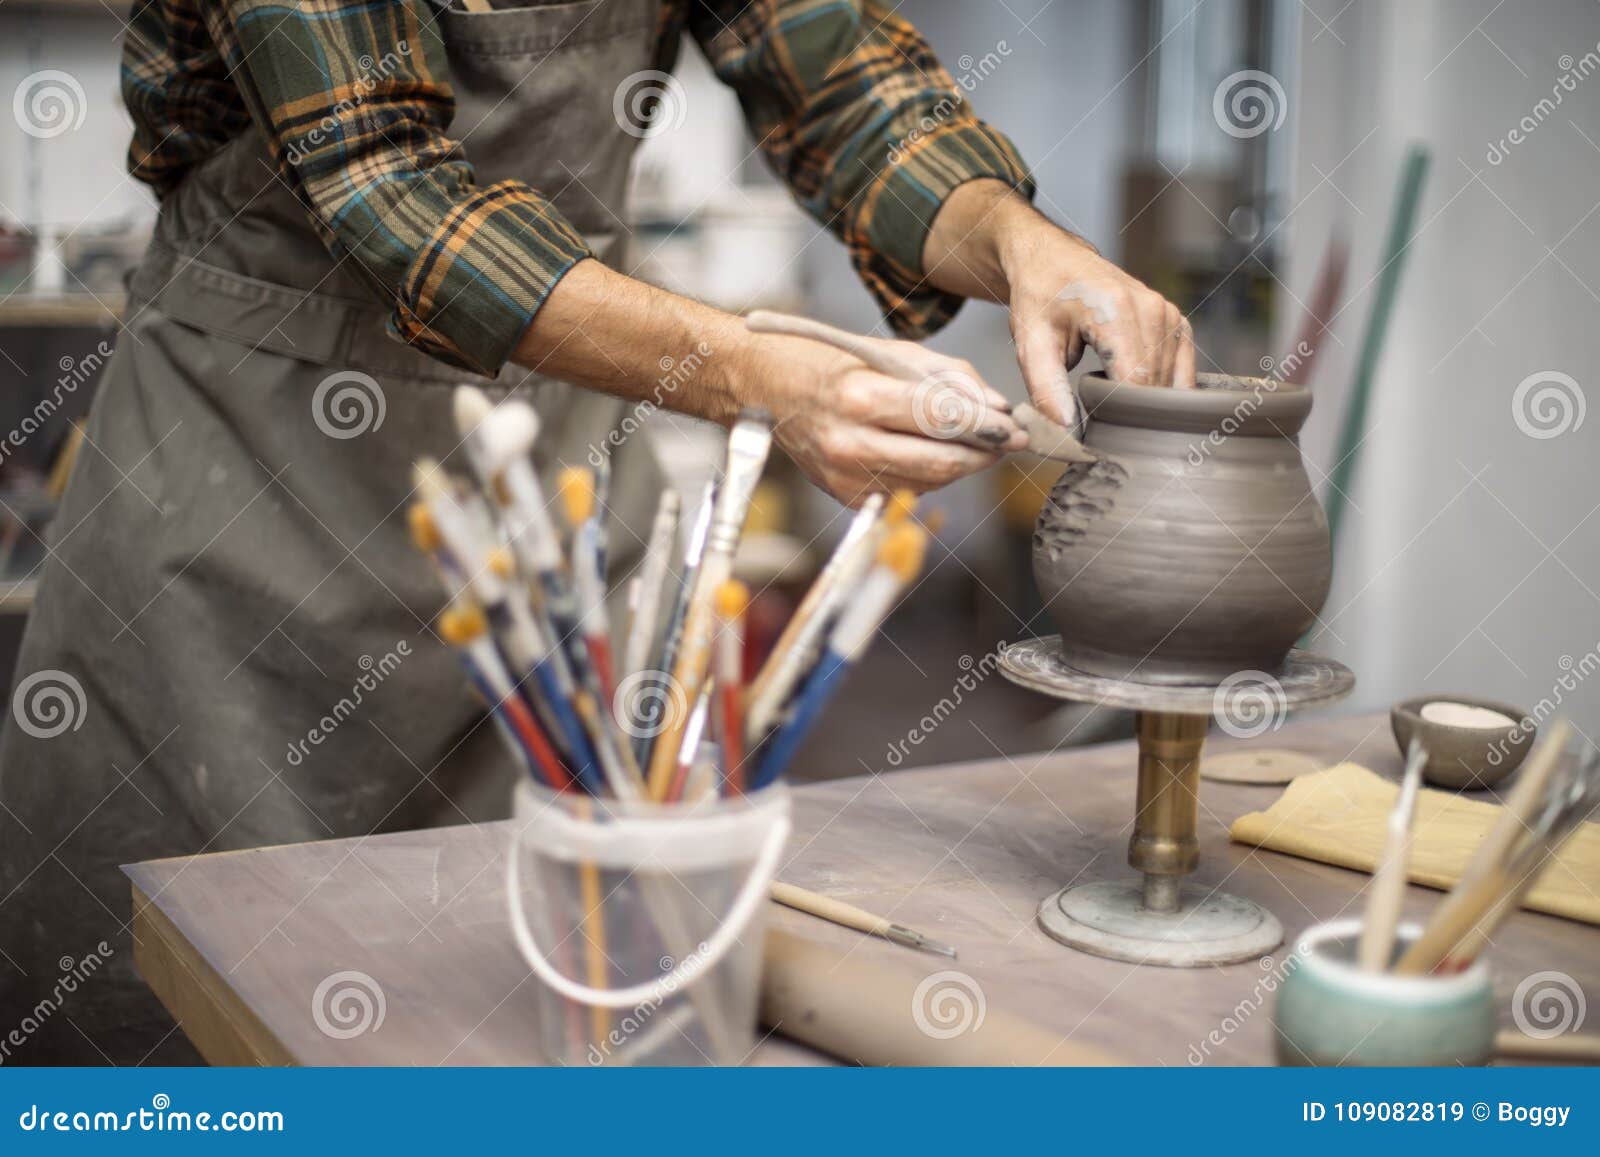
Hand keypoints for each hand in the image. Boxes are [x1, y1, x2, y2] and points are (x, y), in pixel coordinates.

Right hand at [739, 332, 1024, 506]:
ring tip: (970, 442)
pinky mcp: (846, 497)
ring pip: (929, 482)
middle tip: (1009, 442)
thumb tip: (995, 407)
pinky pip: (907, 492)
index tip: (1016, 427)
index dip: (987, 427)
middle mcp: (850, 444)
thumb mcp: (890, 352)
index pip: (942, 420)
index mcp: (860, 399)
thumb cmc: (827, 362)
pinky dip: (928, 475)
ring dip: (959, 465)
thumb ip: (948, 379)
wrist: (766, 389)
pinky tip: (925, 453)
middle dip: (983, 454)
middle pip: (941, 462)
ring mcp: (846, 478)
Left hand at [923, 180, 1196, 426]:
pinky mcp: (1176, 322)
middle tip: (1102, 430)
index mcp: (1115, 310)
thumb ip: (1046, 389)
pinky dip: (1161, 390)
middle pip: (1156, 386)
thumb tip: (1068, 432)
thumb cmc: (1039, 298)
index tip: (1100, 439)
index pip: (1136, 383)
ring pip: (1171, 383)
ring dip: (1146, 404)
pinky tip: (1133, 394)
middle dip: (1132, 416)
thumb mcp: (1030, 344)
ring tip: (1111, 406)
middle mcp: (1151, 308)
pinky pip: (1181, 371)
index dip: (1121, 419)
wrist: (1052, 260)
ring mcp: (1168, 314)